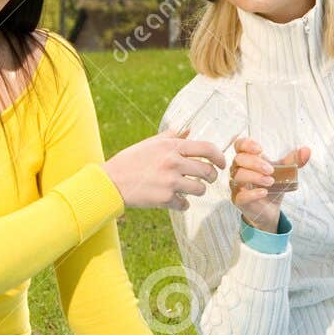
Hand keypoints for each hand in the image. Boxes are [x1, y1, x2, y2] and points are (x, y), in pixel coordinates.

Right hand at [102, 130, 225, 210]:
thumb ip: (172, 136)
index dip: (219, 157)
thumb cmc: (131, 160)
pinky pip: (185, 204)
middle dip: (211, 177)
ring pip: (200, 189)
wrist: (111, 182)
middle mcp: (173, 162)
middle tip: (208, 179)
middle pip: (207, 171)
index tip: (221, 164)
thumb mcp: (151, 143)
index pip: (207, 148)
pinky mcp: (165, 199)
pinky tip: (175, 200)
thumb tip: (189, 130)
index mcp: (172, 146)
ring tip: (190, 189)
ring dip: (198, 191)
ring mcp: (170, 182)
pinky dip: (182, 204)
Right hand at [229, 137, 310, 232]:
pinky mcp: (238, 200)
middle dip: (255, 163)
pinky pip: (241, 195)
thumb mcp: (284, 171)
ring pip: (238, 176)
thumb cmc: (273, 185)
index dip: (246, 144)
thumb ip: (294, 160)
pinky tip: (263, 192)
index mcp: (247, 159)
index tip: (260, 149)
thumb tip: (307, 150)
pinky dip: (253, 193)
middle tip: (271, 170)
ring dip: (255, 177)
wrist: (271, 209)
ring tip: (271, 181)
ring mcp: (237, 185)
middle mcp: (238, 170)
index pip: (239, 145)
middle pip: (239, 159)